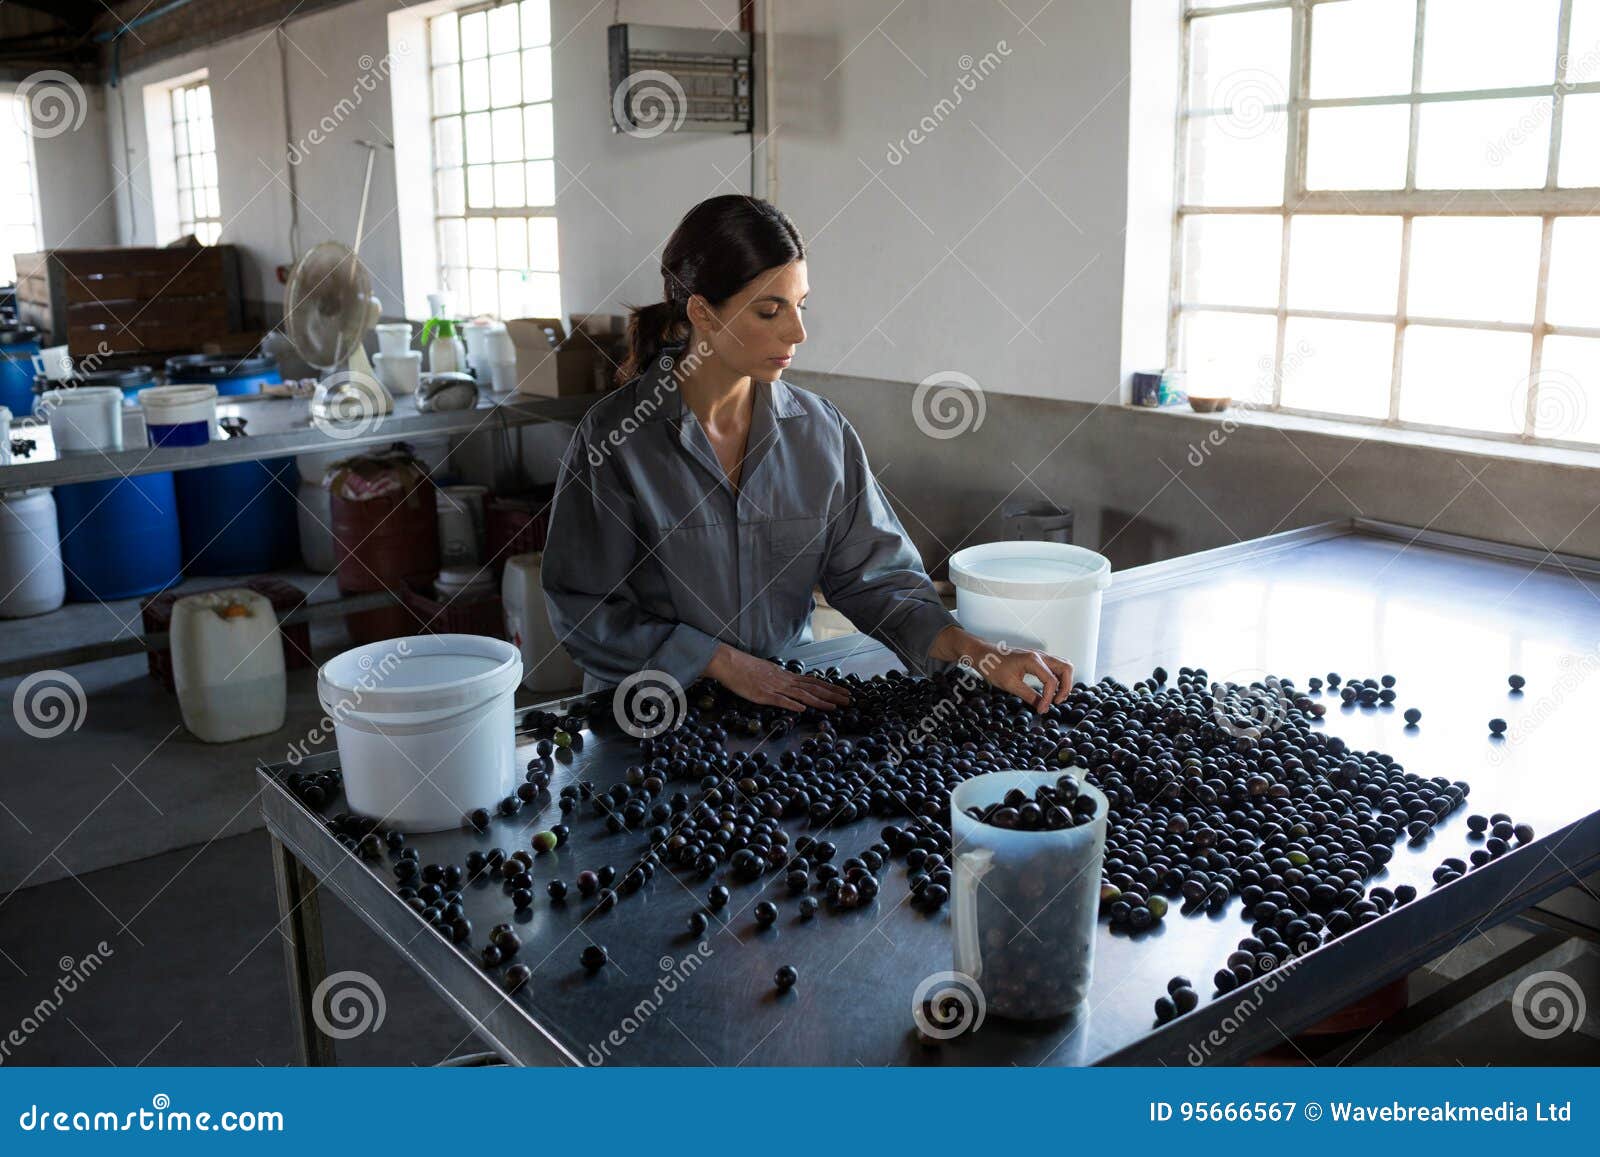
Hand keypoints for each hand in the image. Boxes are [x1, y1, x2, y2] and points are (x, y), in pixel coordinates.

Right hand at [704, 645, 851, 712]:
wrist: (730, 662)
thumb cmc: (747, 668)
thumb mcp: (769, 672)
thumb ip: (781, 680)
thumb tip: (792, 687)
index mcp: (787, 676)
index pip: (813, 682)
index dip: (830, 688)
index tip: (844, 692)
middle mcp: (785, 681)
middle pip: (813, 688)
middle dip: (832, 695)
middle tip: (849, 701)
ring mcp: (775, 688)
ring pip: (801, 695)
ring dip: (819, 701)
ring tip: (834, 707)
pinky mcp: (763, 695)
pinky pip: (779, 700)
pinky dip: (791, 704)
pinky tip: (802, 709)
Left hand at [931, 626, 1073, 714]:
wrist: (983, 654)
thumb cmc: (993, 666)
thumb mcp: (1010, 685)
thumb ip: (1028, 696)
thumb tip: (1042, 708)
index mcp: (1033, 660)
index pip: (1051, 681)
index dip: (1049, 698)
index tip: (1042, 710)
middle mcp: (1040, 655)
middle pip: (1066, 668)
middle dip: (1066, 687)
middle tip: (1057, 702)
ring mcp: (1040, 655)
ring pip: (1063, 666)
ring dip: (1065, 681)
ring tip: (1056, 696)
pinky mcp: (1037, 659)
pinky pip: (1056, 666)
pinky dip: (1059, 678)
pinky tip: (1050, 690)